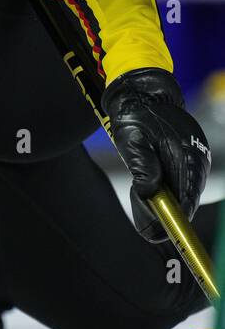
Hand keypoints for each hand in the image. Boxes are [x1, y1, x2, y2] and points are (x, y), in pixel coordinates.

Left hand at [102, 67, 211, 242]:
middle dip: (169, 214)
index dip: (175, 219)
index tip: (162, 234)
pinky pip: (183, 180)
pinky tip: (152, 191)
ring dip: (168, 202)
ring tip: (146, 207)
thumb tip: (150, 193)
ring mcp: (195, 157)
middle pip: (187, 198)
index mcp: (186, 156)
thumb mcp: (131, 142)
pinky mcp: (190, 155)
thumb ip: (142, 167)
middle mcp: (196, 159)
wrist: (144, 94)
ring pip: (185, 191)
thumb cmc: (135, 117)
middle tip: (148, 229)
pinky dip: (170, 190)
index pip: (186, 197)